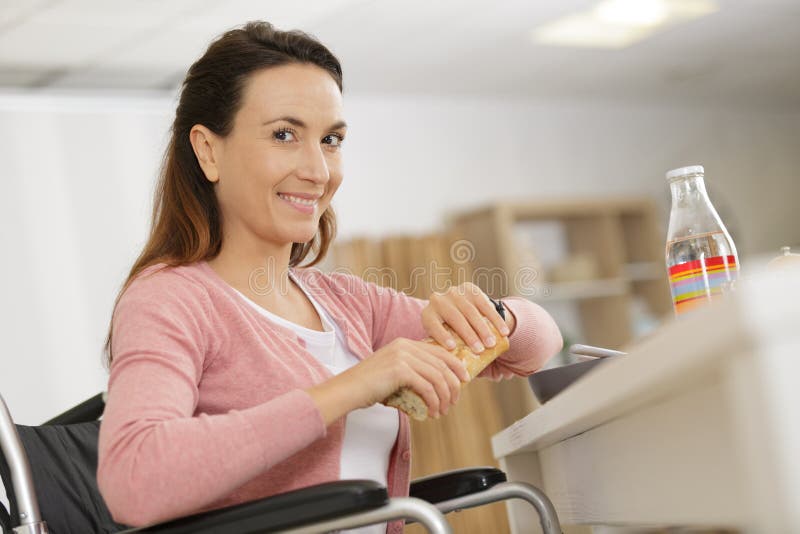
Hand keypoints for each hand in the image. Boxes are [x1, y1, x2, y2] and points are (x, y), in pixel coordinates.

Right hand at [343, 337, 470, 417]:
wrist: (347, 390)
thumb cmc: (368, 386)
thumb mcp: (393, 373)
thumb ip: (412, 372)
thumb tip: (435, 385)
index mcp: (405, 343)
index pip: (440, 351)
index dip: (456, 366)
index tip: (464, 380)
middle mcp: (405, 346)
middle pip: (442, 364)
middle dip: (453, 385)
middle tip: (453, 402)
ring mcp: (402, 357)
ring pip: (438, 377)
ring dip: (444, 397)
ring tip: (442, 411)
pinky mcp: (399, 370)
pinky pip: (427, 387)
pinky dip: (434, 401)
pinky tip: (432, 412)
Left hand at [421, 283, 512, 353]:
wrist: (458, 309)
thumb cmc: (450, 333)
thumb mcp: (443, 339)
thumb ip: (446, 351)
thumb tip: (456, 377)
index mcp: (428, 315)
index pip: (433, 324)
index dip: (441, 335)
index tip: (451, 347)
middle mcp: (438, 300)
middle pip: (455, 318)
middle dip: (468, 335)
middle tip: (479, 350)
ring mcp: (455, 293)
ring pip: (471, 311)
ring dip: (483, 328)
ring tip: (492, 344)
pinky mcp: (471, 289)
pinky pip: (485, 304)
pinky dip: (496, 319)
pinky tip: (503, 332)